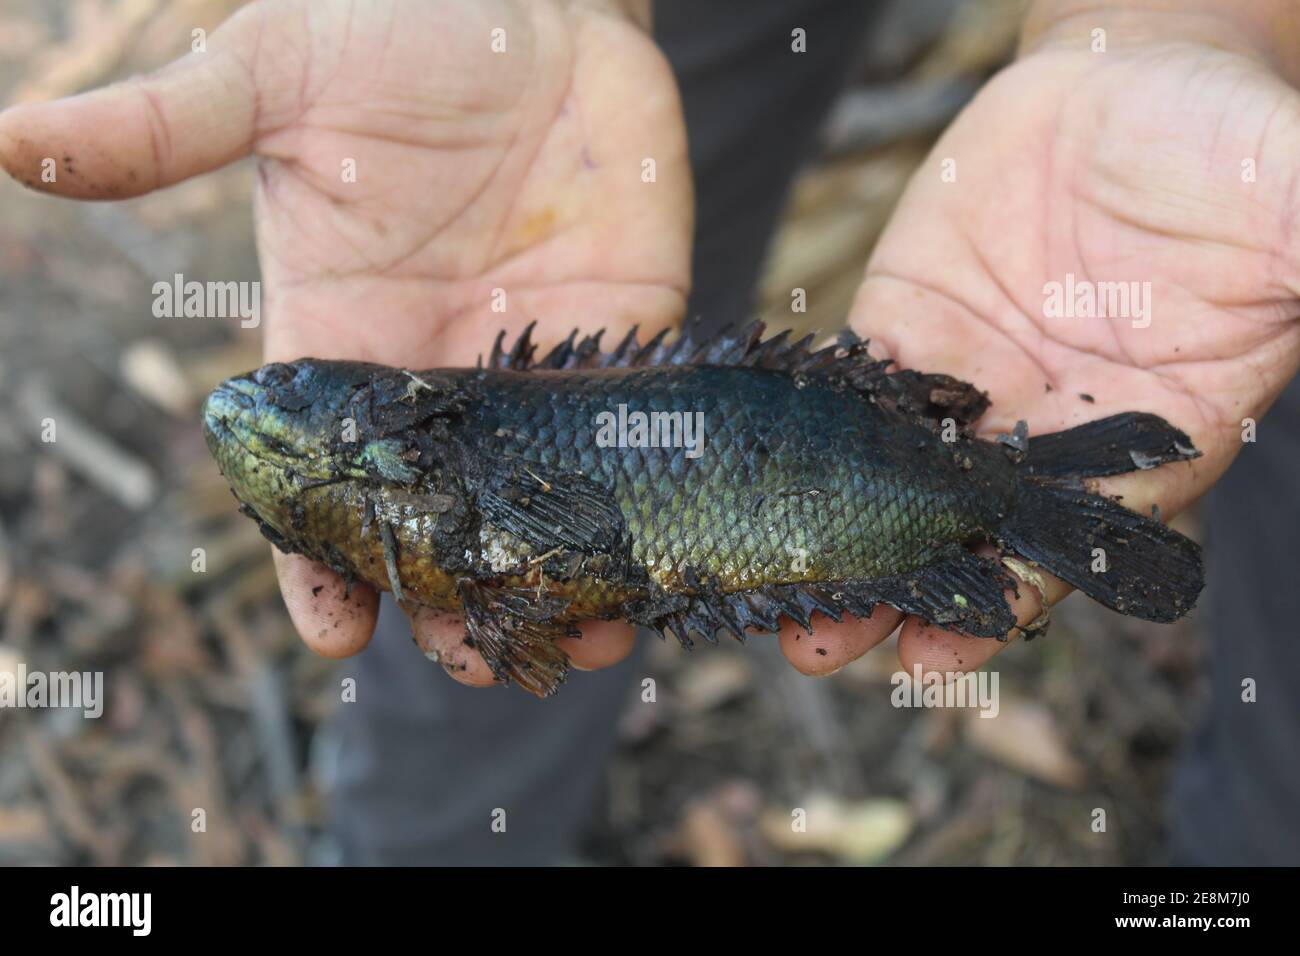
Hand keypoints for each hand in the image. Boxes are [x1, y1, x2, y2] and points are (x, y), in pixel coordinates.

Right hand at [0, 0, 691, 683]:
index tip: (333, 634)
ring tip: (578, 645)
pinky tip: (653, 558)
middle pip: (441, 511)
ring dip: (560, 573)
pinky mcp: (625, 324)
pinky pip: (633, 429)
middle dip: (456, 592)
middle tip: (476, 658)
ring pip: (544, 496)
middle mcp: (439, 367)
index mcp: (343, 334)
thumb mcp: (270, 76)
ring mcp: (534, 355)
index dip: (320, 557)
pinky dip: (642, 496)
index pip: (322, 475)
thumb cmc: (388, 26)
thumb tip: (14, 141)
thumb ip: (166, 127)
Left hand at [784, 12, 1299, 678]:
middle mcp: (1043, 431)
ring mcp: (965, 384)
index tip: (943, 653)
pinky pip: (846, 391)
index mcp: (1141, 434)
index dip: (1009, 595)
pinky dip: (800, 433)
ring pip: (889, 481)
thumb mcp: (1281, 199)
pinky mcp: (904, 327)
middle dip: (893, 591)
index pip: (1070, 538)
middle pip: (963, 532)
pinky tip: (745, 471)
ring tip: (767, 596)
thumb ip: (1298, 252)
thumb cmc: (1222, 148)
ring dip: (831, 538)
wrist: (1130, 84)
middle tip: (817, 647)